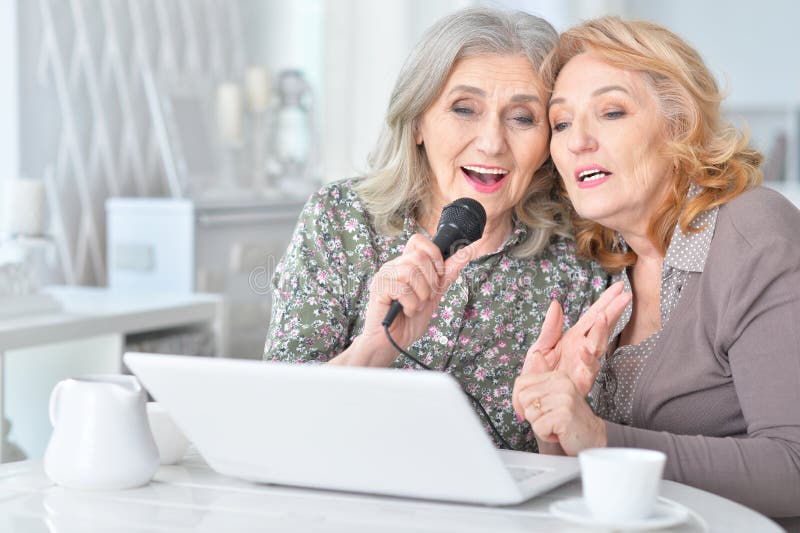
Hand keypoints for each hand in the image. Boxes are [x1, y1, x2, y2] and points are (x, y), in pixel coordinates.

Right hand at [334, 234, 473, 366]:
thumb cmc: (409, 320)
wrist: (392, 343)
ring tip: (415, 307)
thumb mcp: (433, 296)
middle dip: (431, 281)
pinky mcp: (378, 288)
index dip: (434, 254)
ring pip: (411, 272)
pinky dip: (411, 305)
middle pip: (419, 257)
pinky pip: (402, 289)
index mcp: (405, 265)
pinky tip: (406, 311)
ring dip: (421, 295)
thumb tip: (465, 254)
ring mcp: (384, 276)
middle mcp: (393, 266)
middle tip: (425, 297)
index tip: (440, 274)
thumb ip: (446, 276)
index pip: (418, 241)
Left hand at [512, 370, 606, 455]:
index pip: (521, 382)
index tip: (529, 410)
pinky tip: (559, 433)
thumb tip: (536, 355)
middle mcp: (562, 383)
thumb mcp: (553, 395)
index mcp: (558, 376)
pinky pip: (539, 428)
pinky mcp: (565, 415)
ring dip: (539, 426)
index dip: (518, 401)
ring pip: (530, 413)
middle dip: (531, 414)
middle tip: (549, 418)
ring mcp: (565, 398)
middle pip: (523, 398)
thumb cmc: (569, 419)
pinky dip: (546, 435)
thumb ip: (542, 377)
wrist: (590, 439)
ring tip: (555, 425)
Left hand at [521, 281, 629, 395]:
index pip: (593, 316)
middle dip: (613, 311)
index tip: (620, 287)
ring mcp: (584, 365)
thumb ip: (550, 328)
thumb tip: (556, 304)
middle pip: (601, 326)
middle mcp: (583, 349)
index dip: (606, 301)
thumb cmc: (539, 376)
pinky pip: (587, 369)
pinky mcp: (580, 381)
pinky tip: (587, 347)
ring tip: (604, 316)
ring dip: (601, 331)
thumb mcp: (540, 347)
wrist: (535, 403)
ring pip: (597, 345)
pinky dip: (588, 358)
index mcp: (574, 338)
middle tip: (625, 295)